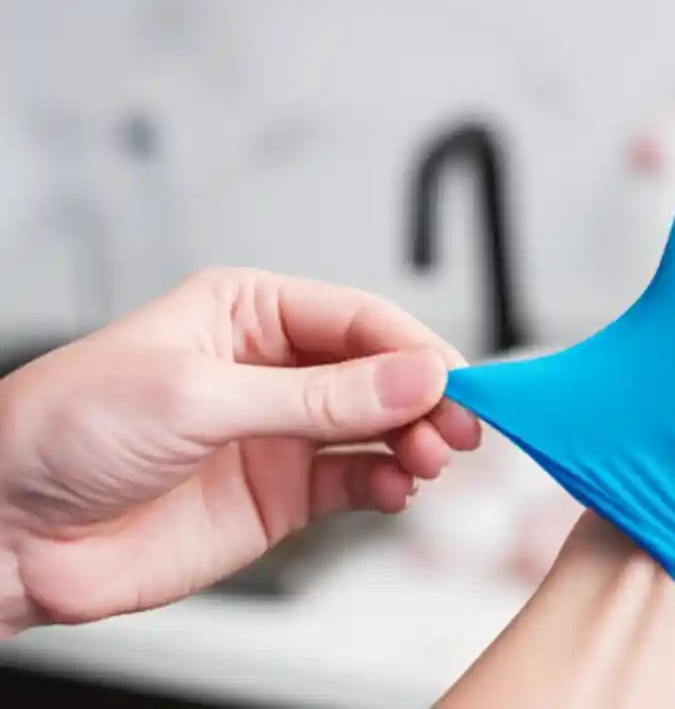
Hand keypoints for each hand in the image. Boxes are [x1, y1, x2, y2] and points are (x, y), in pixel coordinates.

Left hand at [0, 268, 477, 634]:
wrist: (10, 532)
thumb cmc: (65, 431)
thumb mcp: (198, 397)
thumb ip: (317, 396)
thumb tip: (413, 377)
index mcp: (248, 312)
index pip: (358, 319)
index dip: (413, 348)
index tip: (452, 382)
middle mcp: (274, 368)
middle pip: (380, 372)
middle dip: (425, 396)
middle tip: (460, 427)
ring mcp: (282, 432)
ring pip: (379, 427)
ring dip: (415, 440)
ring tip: (430, 460)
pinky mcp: (283, 493)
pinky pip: (357, 481)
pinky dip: (388, 485)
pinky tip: (396, 489)